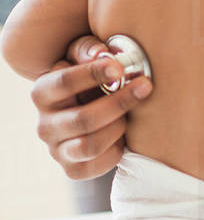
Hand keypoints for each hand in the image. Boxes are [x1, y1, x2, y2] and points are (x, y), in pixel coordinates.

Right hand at [30, 35, 151, 179]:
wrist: (88, 107)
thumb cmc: (90, 77)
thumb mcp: (84, 56)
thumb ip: (89, 50)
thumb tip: (101, 53)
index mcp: (42, 92)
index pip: (64, 83)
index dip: (93, 74)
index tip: (120, 68)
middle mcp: (44, 125)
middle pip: (83, 119)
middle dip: (119, 102)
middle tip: (145, 86)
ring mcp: (57, 150)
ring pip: (91, 145)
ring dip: (118, 126)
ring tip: (130, 114)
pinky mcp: (73, 170)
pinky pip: (100, 164)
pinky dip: (118, 148)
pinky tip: (125, 133)